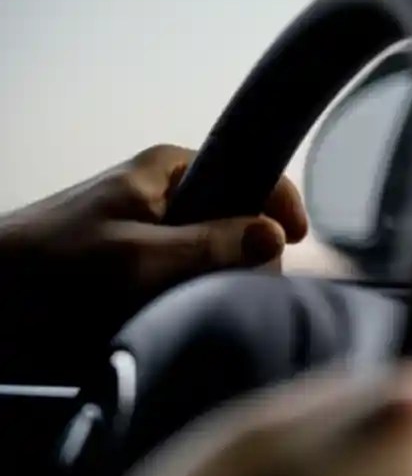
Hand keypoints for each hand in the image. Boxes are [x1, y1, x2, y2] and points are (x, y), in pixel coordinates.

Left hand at [0, 144, 307, 360]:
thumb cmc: (52, 265)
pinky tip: (184, 309)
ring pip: (217, 247)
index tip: (296, 241)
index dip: (278, 203)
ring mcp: (155, 222)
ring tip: (202, 302)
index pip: (251, 168)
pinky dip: (194, 290)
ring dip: (217, 276)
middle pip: (239, 214)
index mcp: (169, 166)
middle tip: (240, 286)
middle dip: (247, 251)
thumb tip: (275, 237)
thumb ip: (209, 245)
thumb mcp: (138, 256)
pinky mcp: (143, 255)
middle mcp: (166, 188)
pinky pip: (191, 269)